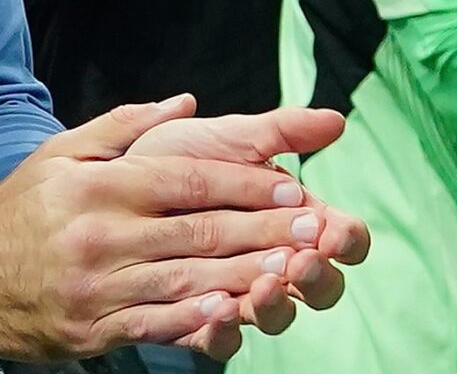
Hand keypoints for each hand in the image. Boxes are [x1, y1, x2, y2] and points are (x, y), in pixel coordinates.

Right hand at [0, 96, 337, 359]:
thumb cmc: (27, 210)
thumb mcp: (64, 154)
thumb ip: (125, 125)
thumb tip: (185, 102)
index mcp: (101, 188)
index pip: (189, 183)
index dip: (245, 185)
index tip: (294, 187)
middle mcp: (100, 236)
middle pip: (199, 232)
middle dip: (263, 230)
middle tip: (315, 227)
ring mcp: (95, 286)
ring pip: (185, 279)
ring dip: (246, 275)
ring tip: (295, 269)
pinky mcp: (90, 327)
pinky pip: (151, 324)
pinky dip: (193, 321)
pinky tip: (232, 312)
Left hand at [126, 105, 371, 348]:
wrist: (105, 187)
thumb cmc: (174, 158)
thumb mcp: (227, 139)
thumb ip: (282, 132)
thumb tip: (336, 121)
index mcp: (294, 219)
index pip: (342, 240)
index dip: (346, 240)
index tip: (333, 233)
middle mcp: (275, 262)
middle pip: (321, 287)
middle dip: (318, 278)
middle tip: (302, 261)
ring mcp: (239, 293)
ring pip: (276, 316)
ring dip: (276, 306)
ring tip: (262, 287)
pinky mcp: (197, 321)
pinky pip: (220, 341)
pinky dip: (223, 331)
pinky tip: (216, 313)